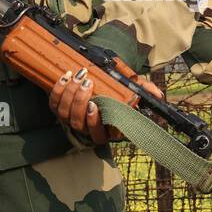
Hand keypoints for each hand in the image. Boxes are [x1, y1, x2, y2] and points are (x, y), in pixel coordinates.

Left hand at [48, 67, 164, 144]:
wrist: (93, 76)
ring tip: (78, 77)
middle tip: (88, 82)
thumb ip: (144, 90)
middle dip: (80, 101)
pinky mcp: (59, 109)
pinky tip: (66, 77)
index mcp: (105, 127)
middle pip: (79, 123)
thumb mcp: (131, 86)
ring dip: (69, 94)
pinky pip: (53, 104)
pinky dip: (58, 90)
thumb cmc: (115, 85)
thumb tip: (158, 96)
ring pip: (65, 114)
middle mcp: (87, 127)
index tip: (95, 105)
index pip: (99, 136)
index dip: (94, 123)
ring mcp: (72, 119)